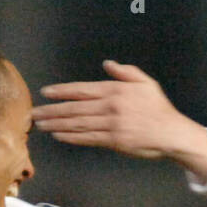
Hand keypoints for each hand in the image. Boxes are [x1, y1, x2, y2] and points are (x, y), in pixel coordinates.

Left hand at [33, 61, 206, 178]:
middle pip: (74, 108)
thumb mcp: (145, 83)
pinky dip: (71, 137)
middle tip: (35, 114)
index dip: (62, 92)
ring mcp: (111, 124)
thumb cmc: (158, 108)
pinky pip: (87, 139)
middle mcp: (109, 106)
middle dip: (52, 111)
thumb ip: (125, 72)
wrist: (172, 133)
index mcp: (115, 90)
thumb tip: (107, 64)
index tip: (46, 93)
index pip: (82, 90)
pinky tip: (59, 136)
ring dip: (57, 125)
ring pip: (77, 124)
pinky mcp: (113, 141)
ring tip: (41, 125)